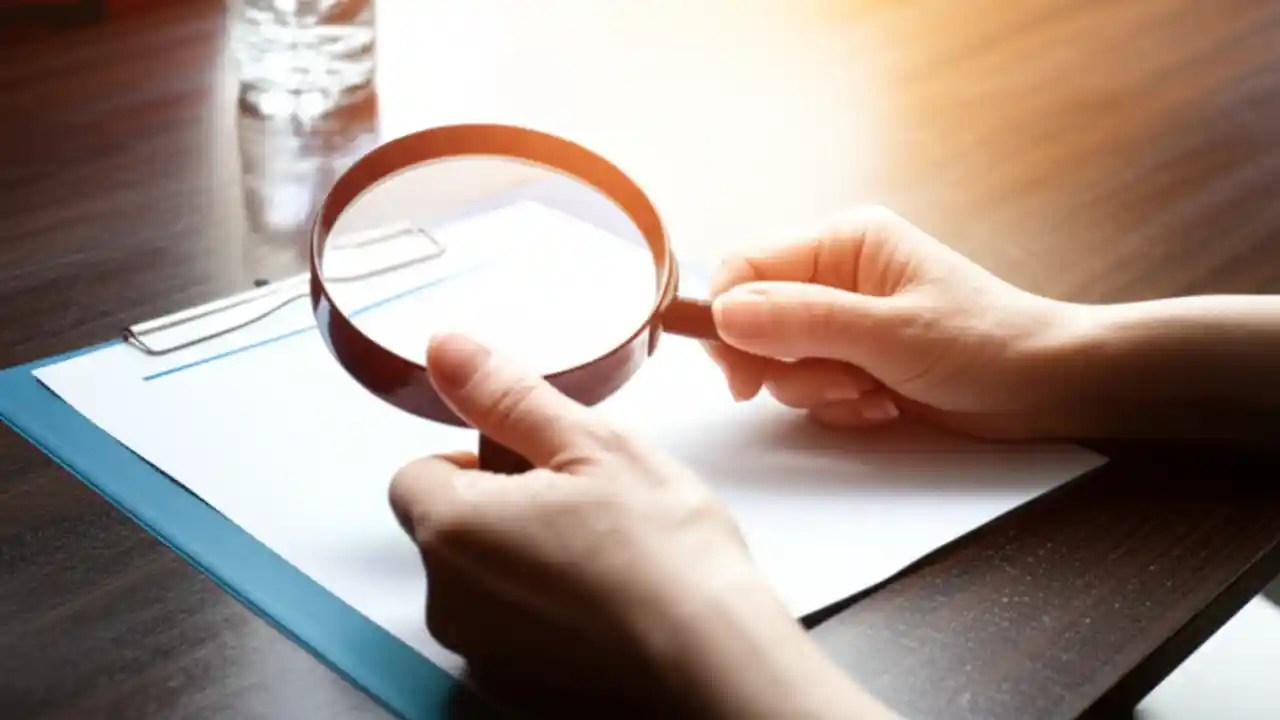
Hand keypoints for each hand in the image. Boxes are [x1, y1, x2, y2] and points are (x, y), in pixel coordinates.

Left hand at [390, 334, 890, 716]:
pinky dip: (549, 618)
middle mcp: (450, 601)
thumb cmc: (664, 555)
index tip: (536, 463)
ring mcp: (484, 655)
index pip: (419, 474)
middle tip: (585, 505)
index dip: (477, 459)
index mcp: (454, 529)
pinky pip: (516, 636)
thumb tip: (445, 350)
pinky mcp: (518, 693)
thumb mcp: (592, 445)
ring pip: (485, 586)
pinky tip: (611, 607)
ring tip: (608, 559)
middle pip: (451, 532)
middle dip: (503, 511)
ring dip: (527, 565)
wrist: (716, 664)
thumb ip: (507, 395)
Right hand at [705, 204, 1086, 439]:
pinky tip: (885, 405)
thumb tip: (724, 314)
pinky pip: (810, 387)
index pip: (745, 268)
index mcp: (842, 241)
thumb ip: (804, 322)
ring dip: (818, 390)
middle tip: (832, 386)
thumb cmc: (984, 344)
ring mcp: (842, 319)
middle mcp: (834, 274)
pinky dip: (839, 406)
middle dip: (785, 365)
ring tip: (873, 394)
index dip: (729, 321)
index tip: (743, 375)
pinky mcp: (852, 359)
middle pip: (753, 320)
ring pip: (778, 361)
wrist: (1046, 386)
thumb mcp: (891, 333)